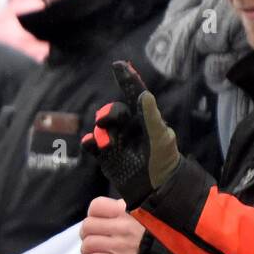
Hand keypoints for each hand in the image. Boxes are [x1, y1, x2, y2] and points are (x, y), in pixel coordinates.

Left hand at [79, 196, 144, 253]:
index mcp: (127, 212)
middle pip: (88, 226)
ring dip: (86, 249)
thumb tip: (118, 206)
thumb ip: (131, 209)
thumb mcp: (149, 213)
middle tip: (92, 237)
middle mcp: (120, 227)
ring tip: (92, 251)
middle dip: (86, 232)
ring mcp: (118, 246)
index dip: (92, 213)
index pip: (97, 206)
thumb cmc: (163, 234)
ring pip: (88, 244)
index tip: (97, 219)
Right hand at [80, 61, 179, 208]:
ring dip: (102, 133)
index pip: (134, 94)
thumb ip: (151, 115)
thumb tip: (144, 94)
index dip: (126, 79)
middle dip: (109, 114)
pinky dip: (90, 143)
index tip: (118, 65)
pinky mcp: (106, 156)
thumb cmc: (163, 161)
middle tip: (106, 122)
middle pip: (113, 111)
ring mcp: (116, 141)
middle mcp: (128, 127)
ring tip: (109, 145)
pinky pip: (92, 145)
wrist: (155, 189)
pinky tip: (90, 144)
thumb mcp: (160, 136)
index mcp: (144, 119)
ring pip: (101, 128)